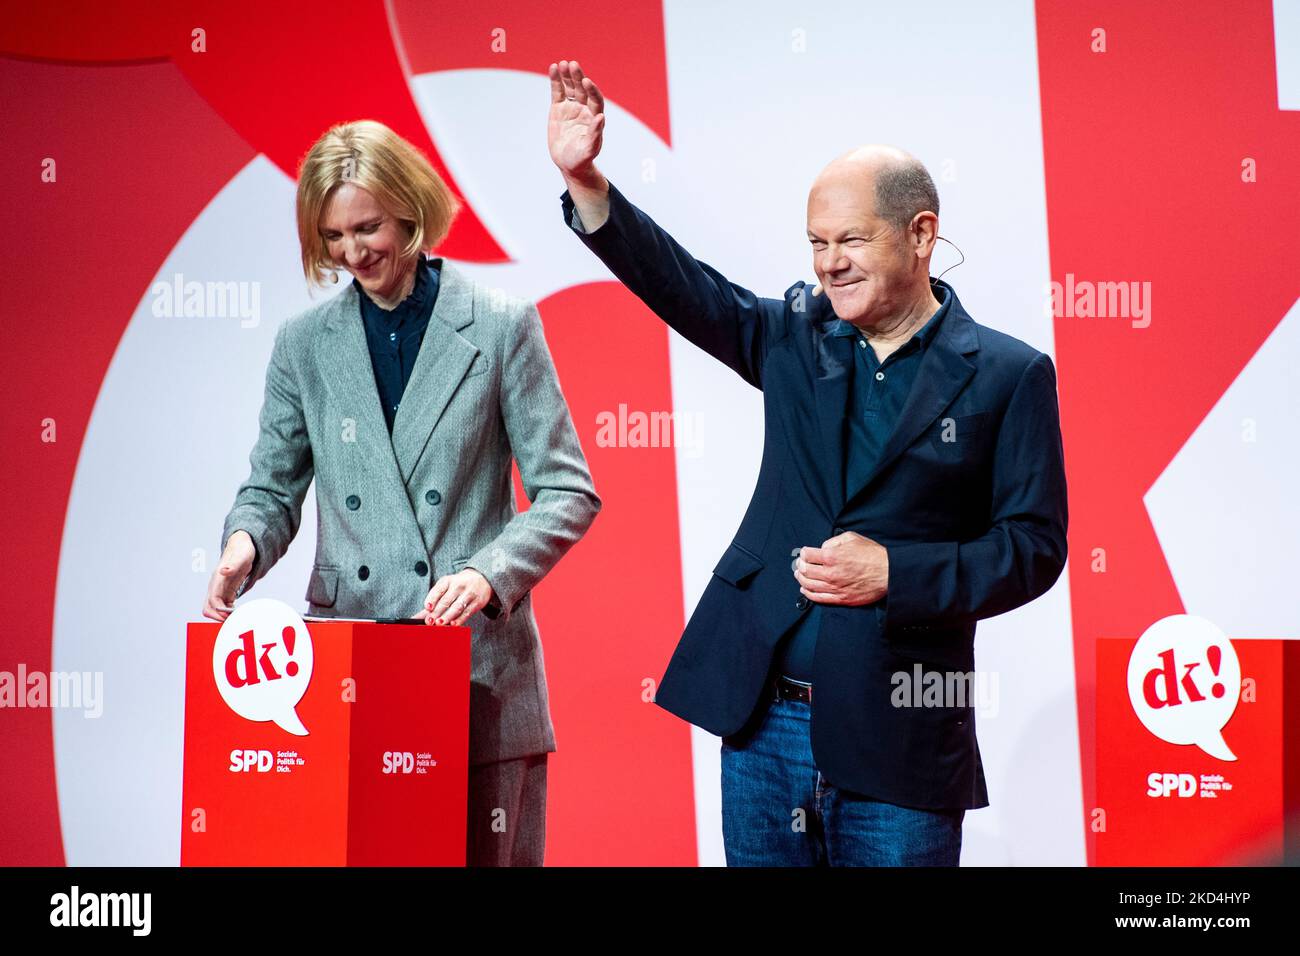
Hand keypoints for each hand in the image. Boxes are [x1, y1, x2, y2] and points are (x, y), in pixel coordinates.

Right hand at [203, 530, 254, 621]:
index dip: (219, 611)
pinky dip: (228, 613)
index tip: (230, 616)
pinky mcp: (227, 592)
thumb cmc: (242, 551)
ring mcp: (220, 590)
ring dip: (223, 616)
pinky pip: (223, 607)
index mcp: (217, 580)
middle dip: (218, 617)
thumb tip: (223, 571)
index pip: (213, 600)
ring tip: (237, 618)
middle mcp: (216, 586)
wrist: (242, 546)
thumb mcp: (241, 557)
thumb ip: (233, 565)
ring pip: (214, 609)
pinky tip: (239, 613)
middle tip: (233, 620)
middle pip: (208, 608)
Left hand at [422, 569, 493, 626]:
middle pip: (446, 601)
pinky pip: (467, 612)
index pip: (438, 590)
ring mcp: (468, 594)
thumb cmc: (459, 585)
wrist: (482, 579)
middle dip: (437, 612)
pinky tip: (453, 624)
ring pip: (457, 607)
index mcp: (448, 581)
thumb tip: (417, 617)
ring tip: (439, 623)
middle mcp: (458, 586)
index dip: (432, 599)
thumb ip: (432, 602)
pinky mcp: (477, 602)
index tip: (427, 608)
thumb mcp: (446, 587)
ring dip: (447, 616)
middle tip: (429, 621)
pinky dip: (459, 619)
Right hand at [548, 59, 605, 182]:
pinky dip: (556, 80)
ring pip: (570, 87)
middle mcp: (585, 109)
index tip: (586, 82)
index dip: (592, 90)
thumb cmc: (582, 158)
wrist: (568, 163)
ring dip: (567, 75)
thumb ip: (595, 134)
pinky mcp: (559, 108)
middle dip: (578, 77)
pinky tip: (553, 68)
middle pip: (582, 89)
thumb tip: (601, 117)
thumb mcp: (589, 149)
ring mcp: (572, 107)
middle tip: (573, 65)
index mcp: (595, 117)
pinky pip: (558, 91)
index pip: (595, 99)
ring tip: (562, 64)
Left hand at [793, 531, 887, 605]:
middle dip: (800, 565)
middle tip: (799, 563)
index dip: (804, 553)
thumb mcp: (852, 538)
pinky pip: (818, 598)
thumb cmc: (872, 555)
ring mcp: (834, 588)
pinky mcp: (840, 598)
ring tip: (799, 575)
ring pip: (808, 585)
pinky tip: (804, 589)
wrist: (888, 573)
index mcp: (832, 557)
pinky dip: (808, 593)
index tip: (804, 553)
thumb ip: (833, 541)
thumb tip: (823, 548)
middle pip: (804, 570)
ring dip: (801, 579)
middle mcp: (830, 573)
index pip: (807, 555)